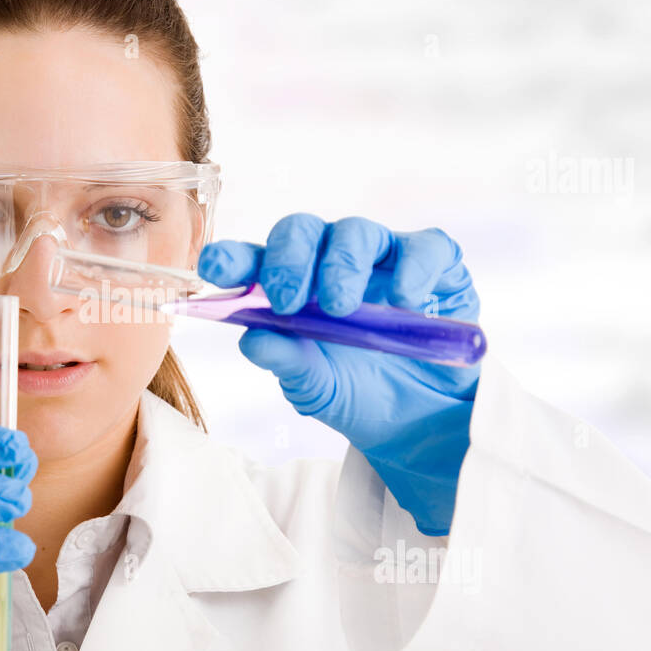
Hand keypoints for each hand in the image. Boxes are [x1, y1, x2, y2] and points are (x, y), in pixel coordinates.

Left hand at [198, 214, 480, 535]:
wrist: (423, 420)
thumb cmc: (359, 393)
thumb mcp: (317, 389)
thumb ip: (287, 364)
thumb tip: (251, 340)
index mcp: (289, 288)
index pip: (252, 260)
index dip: (232, 258)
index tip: (215, 269)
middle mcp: (330, 262)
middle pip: (301, 230)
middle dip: (288, 259)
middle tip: (286, 300)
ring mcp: (383, 259)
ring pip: (356, 232)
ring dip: (342, 265)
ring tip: (341, 307)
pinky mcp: (435, 265)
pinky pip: (424, 247)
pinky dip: (413, 268)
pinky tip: (404, 301)